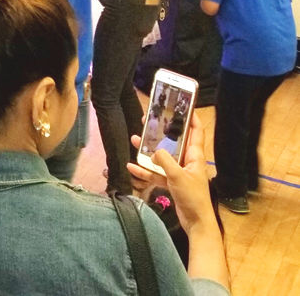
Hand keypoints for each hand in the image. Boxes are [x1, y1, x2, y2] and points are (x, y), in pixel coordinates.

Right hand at [126, 112, 214, 233]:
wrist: (196, 222)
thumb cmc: (193, 198)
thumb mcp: (178, 176)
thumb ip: (165, 161)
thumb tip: (154, 151)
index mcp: (195, 156)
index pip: (196, 132)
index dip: (191, 118)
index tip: (183, 106)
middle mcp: (187, 161)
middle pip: (174, 142)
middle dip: (162, 132)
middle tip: (149, 120)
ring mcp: (179, 172)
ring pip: (162, 156)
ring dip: (149, 151)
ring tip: (135, 140)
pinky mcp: (172, 182)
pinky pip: (156, 172)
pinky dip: (145, 170)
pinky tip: (132, 167)